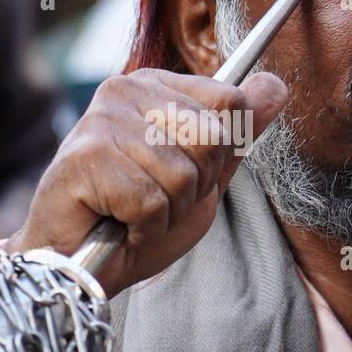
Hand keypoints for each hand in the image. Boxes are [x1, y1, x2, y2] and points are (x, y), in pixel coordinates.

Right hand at [7, 68, 288, 298]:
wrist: (76, 267)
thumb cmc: (134, 222)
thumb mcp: (203, 177)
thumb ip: (238, 134)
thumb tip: (275, 84)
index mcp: (156, 87)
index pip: (230, 101)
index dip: (218, 156)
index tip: (181, 176)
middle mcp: (126, 90)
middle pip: (212, 136)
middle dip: (195, 187)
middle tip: (154, 200)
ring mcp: (102, 118)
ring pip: (183, 174)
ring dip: (168, 212)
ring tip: (133, 216)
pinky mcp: (87, 156)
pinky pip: (151, 201)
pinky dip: (144, 229)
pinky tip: (119, 226)